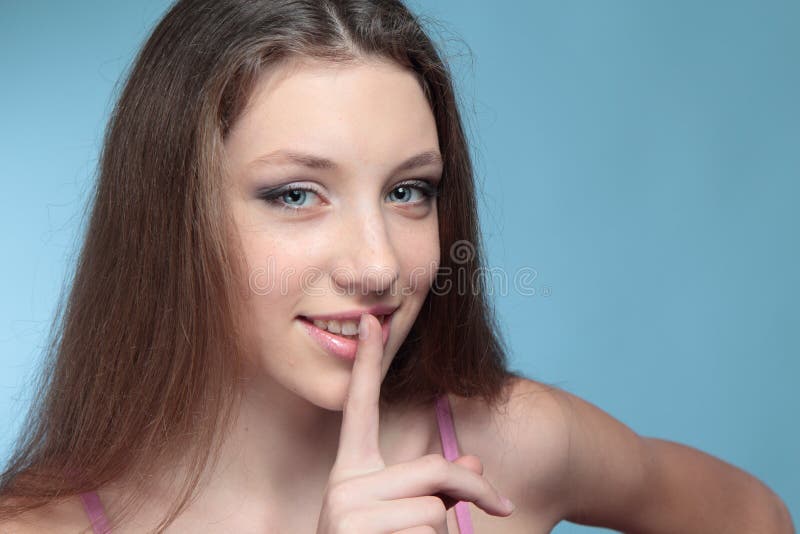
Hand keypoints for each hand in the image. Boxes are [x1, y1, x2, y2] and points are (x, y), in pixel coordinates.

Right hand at [316, 313, 514, 533]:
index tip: (373, 321)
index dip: (368, 365)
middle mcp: (343, 485)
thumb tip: (475, 458)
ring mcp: (348, 512)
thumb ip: (434, 485)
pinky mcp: (360, 533)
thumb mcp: (399, 518)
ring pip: (437, 511)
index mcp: (349, 474)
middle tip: (504, 507)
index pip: (360, 410)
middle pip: (434, 469)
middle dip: (475, 490)